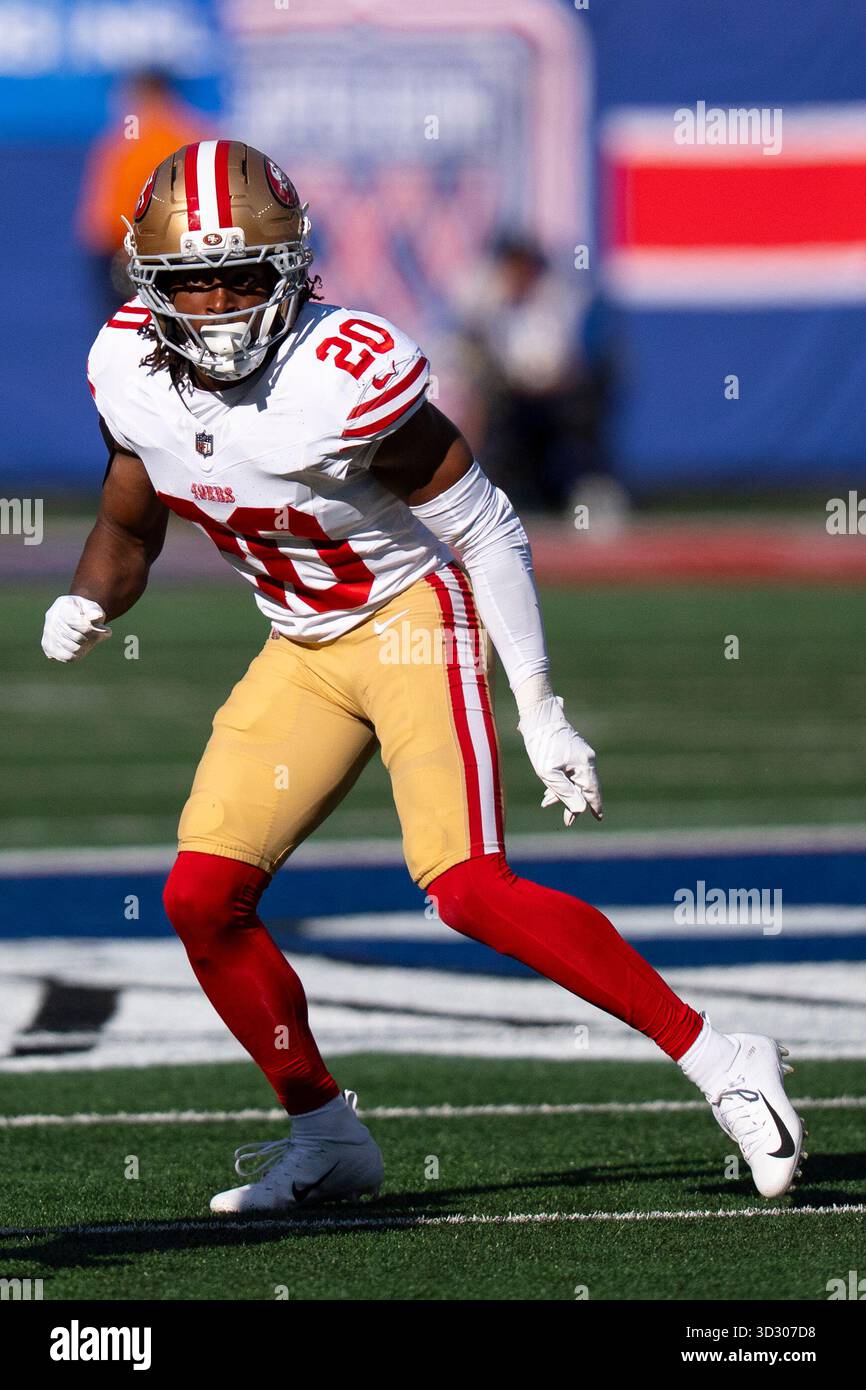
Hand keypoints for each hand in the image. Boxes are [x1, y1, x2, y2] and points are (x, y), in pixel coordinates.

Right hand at [42, 595, 111, 662]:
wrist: (70, 614)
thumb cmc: (84, 611)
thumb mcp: (91, 606)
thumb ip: (95, 611)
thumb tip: (97, 617)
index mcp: (63, 606)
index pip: (81, 624)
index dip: (96, 631)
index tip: (107, 630)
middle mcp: (52, 620)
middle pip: (78, 637)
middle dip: (94, 638)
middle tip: (102, 634)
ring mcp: (49, 634)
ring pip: (74, 648)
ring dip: (87, 646)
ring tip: (91, 639)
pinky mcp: (48, 647)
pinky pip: (67, 657)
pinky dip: (78, 654)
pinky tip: (82, 647)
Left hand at [518, 694, 602, 825]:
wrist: (538, 716)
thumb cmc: (542, 744)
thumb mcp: (549, 773)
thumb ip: (565, 792)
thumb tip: (580, 810)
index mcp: (585, 766)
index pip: (593, 792)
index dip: (595, 807)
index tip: (598, 819)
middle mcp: (587, 759)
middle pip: (585, 787)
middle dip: (574, 803)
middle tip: (567, 821)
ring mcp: (581, 753)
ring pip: (576, 779)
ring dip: (564, 792)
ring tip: (547, 802)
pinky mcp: (573, 749)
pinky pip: (571, 770)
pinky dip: (563, 781)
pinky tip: (549, 788)